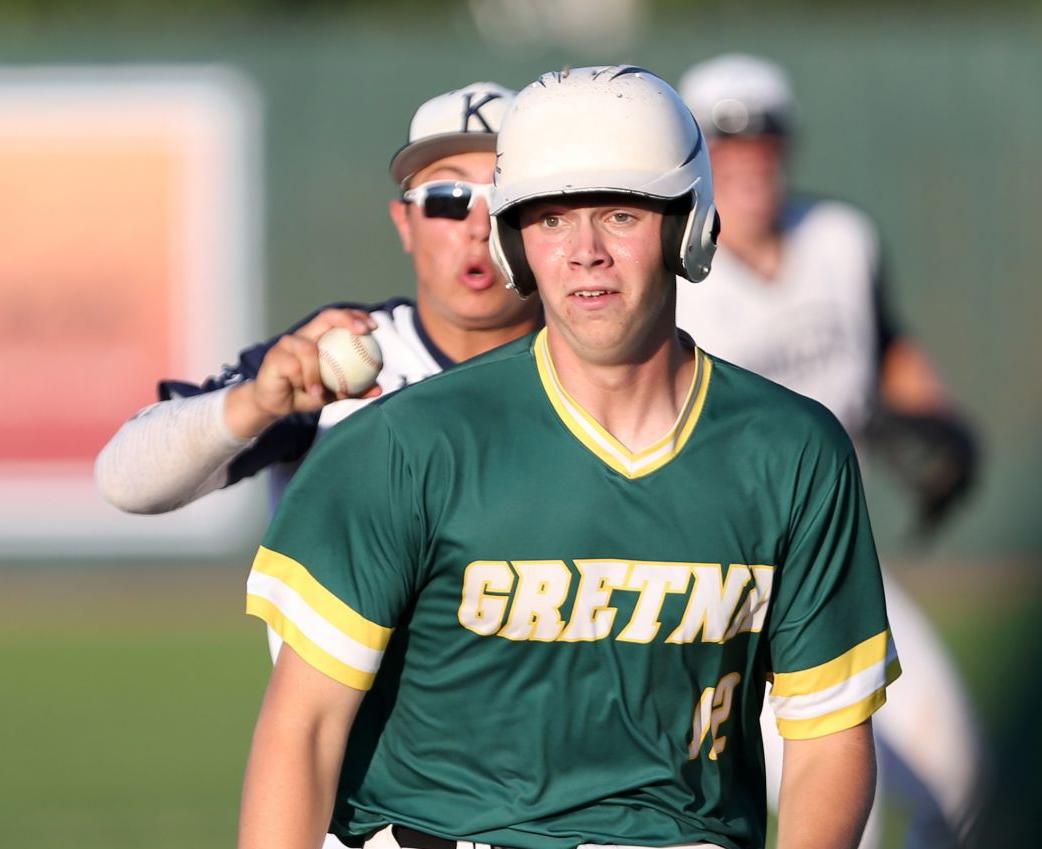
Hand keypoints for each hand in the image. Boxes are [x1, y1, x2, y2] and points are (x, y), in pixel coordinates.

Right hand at [225, 308, 382, 438]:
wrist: (276, 406)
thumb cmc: (305, 394)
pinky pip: (294, 366)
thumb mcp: (333, 394)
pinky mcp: (273, 357)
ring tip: (323, 391)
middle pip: (325, 316)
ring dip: (318, 372)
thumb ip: (354, 389)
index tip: (374, 327)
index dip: (355, 316)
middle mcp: (303, 336)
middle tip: (364, 332)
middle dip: (346, 319)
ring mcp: (287, 344)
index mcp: (318, 339)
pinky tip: (312, 393)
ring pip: (309, 349)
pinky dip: (306, 381)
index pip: (338, 319)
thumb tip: (379, 389)